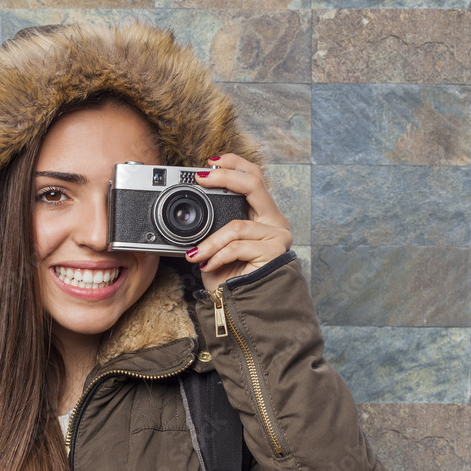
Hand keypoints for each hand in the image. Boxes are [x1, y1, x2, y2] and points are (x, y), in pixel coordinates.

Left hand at [184, 154, 292, 288]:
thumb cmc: (229, 279)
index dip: (235, 165)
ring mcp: (277, 236)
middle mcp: (275, 221)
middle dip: (225, 176)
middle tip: (201, 178)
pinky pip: (237, 246)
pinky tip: (208, 265)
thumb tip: (193, 205)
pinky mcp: (274, 251)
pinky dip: (217, 256)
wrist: (240, 308)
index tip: (210, 162)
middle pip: (254, 183)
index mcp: (263, 216)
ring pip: (236, 226)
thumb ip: (215, 225)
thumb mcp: (217, 246)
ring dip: (210, 242)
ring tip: (197, 255)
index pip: (254, 178)